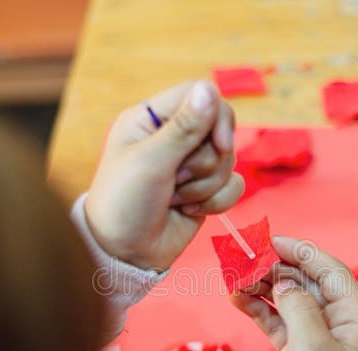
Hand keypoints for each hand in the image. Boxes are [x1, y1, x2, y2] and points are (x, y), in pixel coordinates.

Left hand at [85, 81, 243, 270]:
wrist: (125, 255)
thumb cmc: (124, 204)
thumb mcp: (150, 162)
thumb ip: (183, 128)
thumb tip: (209, 89)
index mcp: (151, 119)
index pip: (198, 95)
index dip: (216, 116)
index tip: (220, 143)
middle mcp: (172, 137)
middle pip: (219, 130)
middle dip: (204, 162)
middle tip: (175, 181)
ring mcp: (190, 165)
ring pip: (228, 161)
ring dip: (205, 186)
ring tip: (175, 199)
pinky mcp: (205, 190)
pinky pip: (234, 186)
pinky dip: (216, 202)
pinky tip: (190, 211)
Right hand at [230, 236, 357, 350]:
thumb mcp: (312, 346)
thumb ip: (298, 307)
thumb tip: (285, 283)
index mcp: (356, 317)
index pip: (330, 271)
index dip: (301, 252)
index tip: (271, 240)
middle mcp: (340, 323)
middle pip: (307, 283)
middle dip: (276, 270)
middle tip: (244, 260)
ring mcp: (319, 338)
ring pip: (290, 302)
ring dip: (265, 289)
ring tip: (235, 279)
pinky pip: (281, 323)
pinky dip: (261, 311)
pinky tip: (238, 300)